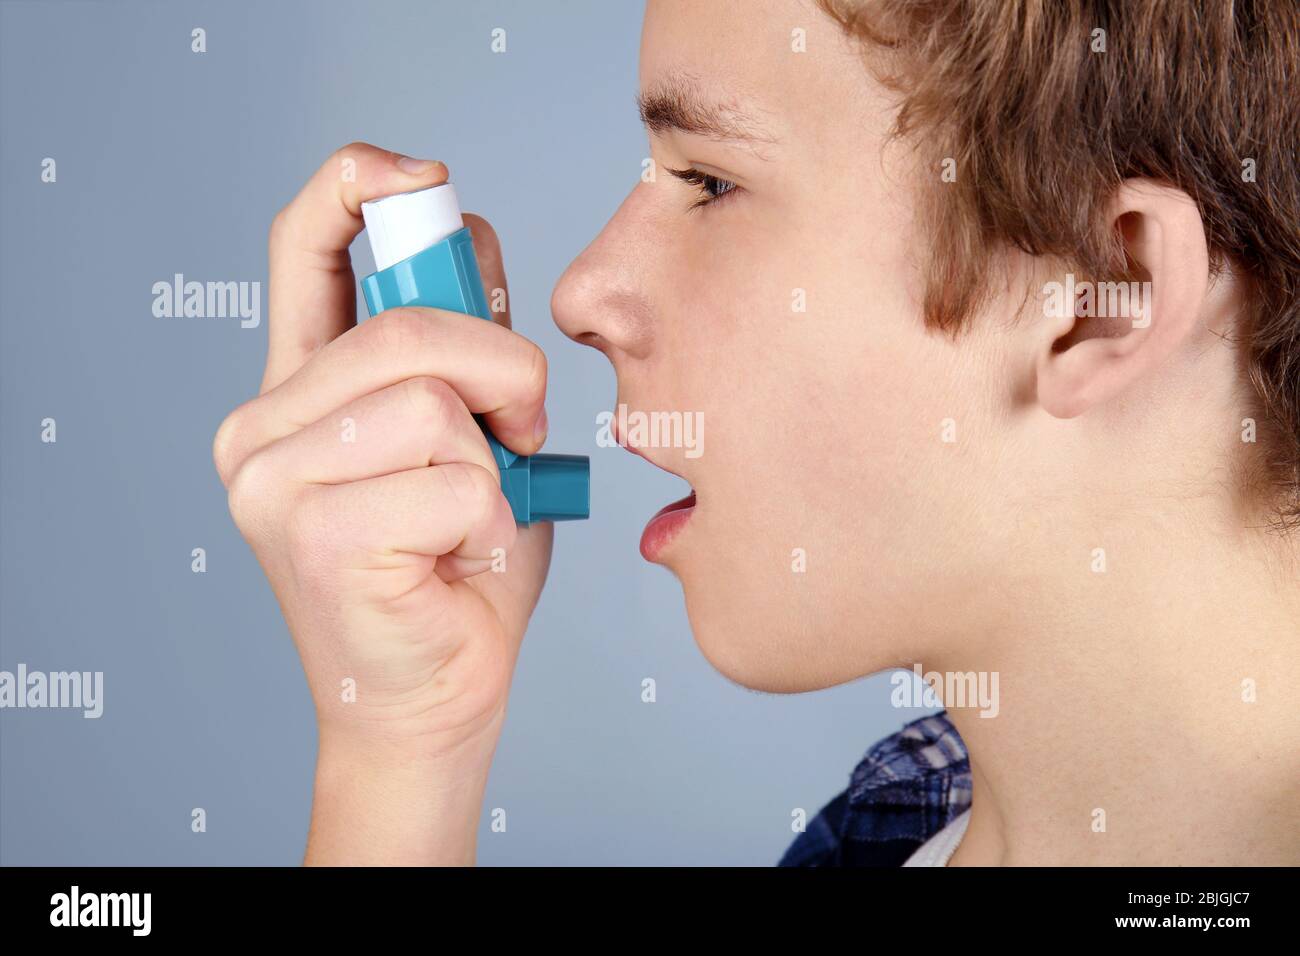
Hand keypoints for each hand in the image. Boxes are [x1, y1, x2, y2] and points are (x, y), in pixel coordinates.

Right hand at [213, 143, 553, 862]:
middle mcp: (262, 428)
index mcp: (299, 393)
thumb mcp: (474, 440)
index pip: (301, 249)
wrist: (435, 701)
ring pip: (431, 402)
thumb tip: (473, 236)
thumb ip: (462, 351)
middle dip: (502, 368)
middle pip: (406, 326)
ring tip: (473, 518)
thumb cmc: (456, 572)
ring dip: (491, 462)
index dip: (353, 185)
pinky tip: (455, 563)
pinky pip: (452, 481)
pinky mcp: (313, 535)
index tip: (420, 176)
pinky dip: (488, 522)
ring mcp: (273, 481)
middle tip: (522, 428)